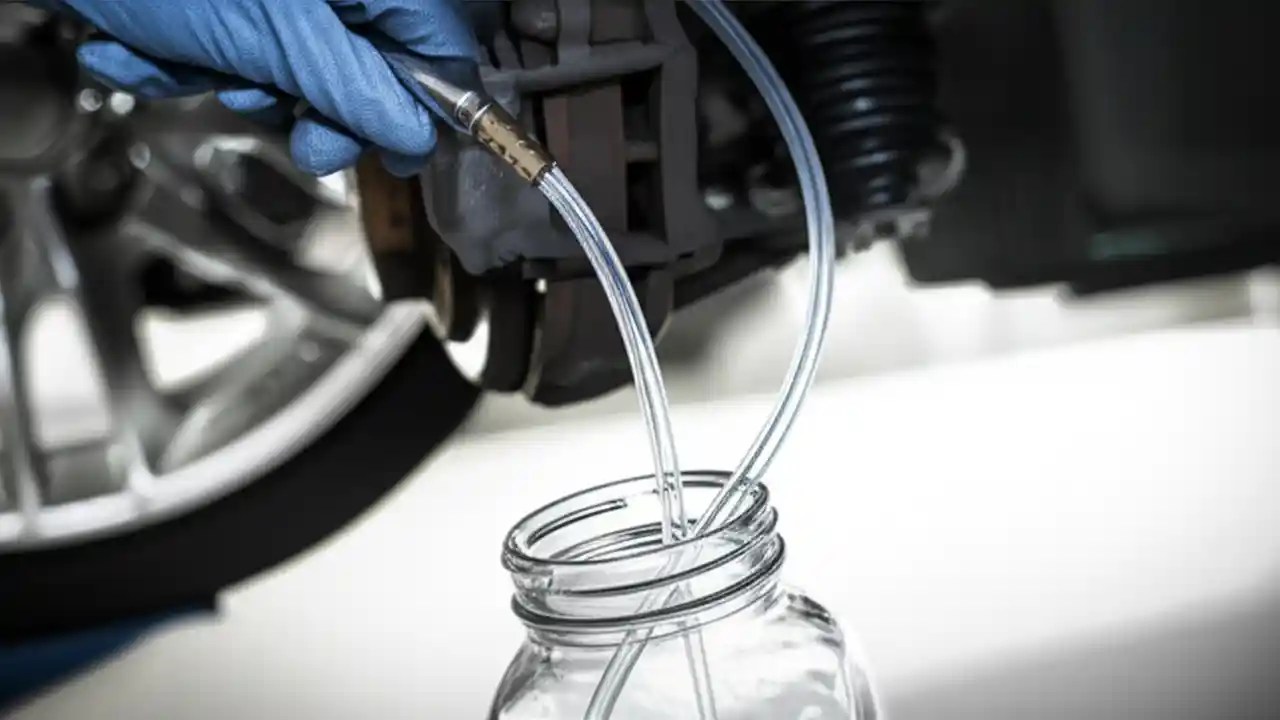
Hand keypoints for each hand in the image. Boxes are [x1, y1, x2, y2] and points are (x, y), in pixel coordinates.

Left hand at [44, 0, 478, 176]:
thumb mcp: (276, 40)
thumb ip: (354, 91)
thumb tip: (415, 134)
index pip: (436, 42)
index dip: (425, 105)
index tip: (402, 151)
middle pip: (368, 60)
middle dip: (321, 107)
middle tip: (305, 135)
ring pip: (296, 62)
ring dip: (243, 85)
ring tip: (193, 64)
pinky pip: (240, 45)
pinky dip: (194, 63)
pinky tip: (147, 50)